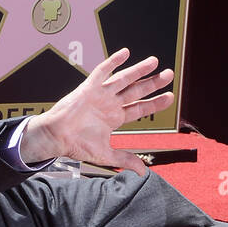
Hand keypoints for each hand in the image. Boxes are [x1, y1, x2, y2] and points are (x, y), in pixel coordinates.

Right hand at [20, 48, 174, 174]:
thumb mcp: (106, 155)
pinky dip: (113, 62)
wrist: (57, 137)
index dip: (155, 103)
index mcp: (114, 118)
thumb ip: (126, 159)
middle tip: (169, 74)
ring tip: (154, 61)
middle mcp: (110, 104)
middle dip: (153, 83)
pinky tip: (126, 53)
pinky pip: (103, 71)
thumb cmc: (77, 145)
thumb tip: (143, 172)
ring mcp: (101, 94)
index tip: (170, 97)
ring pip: (124, 79)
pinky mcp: (89, 87)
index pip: (140, 108)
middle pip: (136, 90)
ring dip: (139, 70)